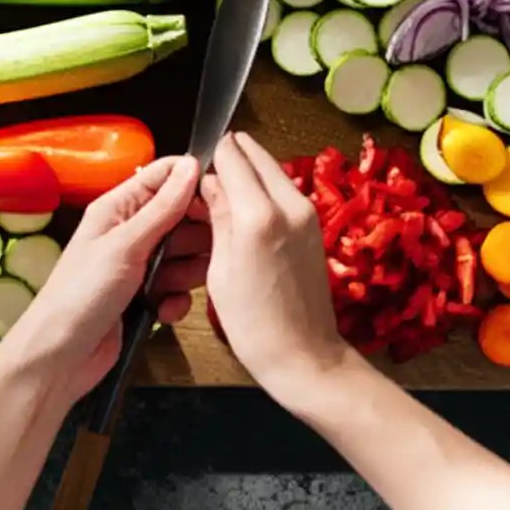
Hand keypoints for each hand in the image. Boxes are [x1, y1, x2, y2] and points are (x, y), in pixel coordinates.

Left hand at [1, 156, 205, 401]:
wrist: (60, 359)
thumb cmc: (78, 297)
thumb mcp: (124, 246)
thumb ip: (162, 208)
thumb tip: (190, 166)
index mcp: (119, 208)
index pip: (165, 177)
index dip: (193, 183)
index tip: (218, 197)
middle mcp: (130, 233)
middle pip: (183, 218)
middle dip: (196, 236)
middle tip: (198, 251)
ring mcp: (139, 266)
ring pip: (185, 256)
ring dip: (186, 273)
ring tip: (169, 286)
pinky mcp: (146, 297)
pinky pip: (178, 289)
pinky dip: (176, 301)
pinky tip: (162, 312)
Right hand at [202, 132, 349, 400]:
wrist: (304, 355)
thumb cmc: (253, 324)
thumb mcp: (220, 271)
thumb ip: (218, 217)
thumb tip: (210, 182)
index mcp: (259, 215)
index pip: (232, 156)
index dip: (210, 157)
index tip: (194, 171)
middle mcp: (290, 204)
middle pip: (256, 155)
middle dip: (231, 159)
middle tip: (207, 183)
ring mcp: (308, 213)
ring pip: (272, 170)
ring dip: (249, 175)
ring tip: (222, 202)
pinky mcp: (315, 226)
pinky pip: (284, 191)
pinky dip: (264, 192)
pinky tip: (245, 217)